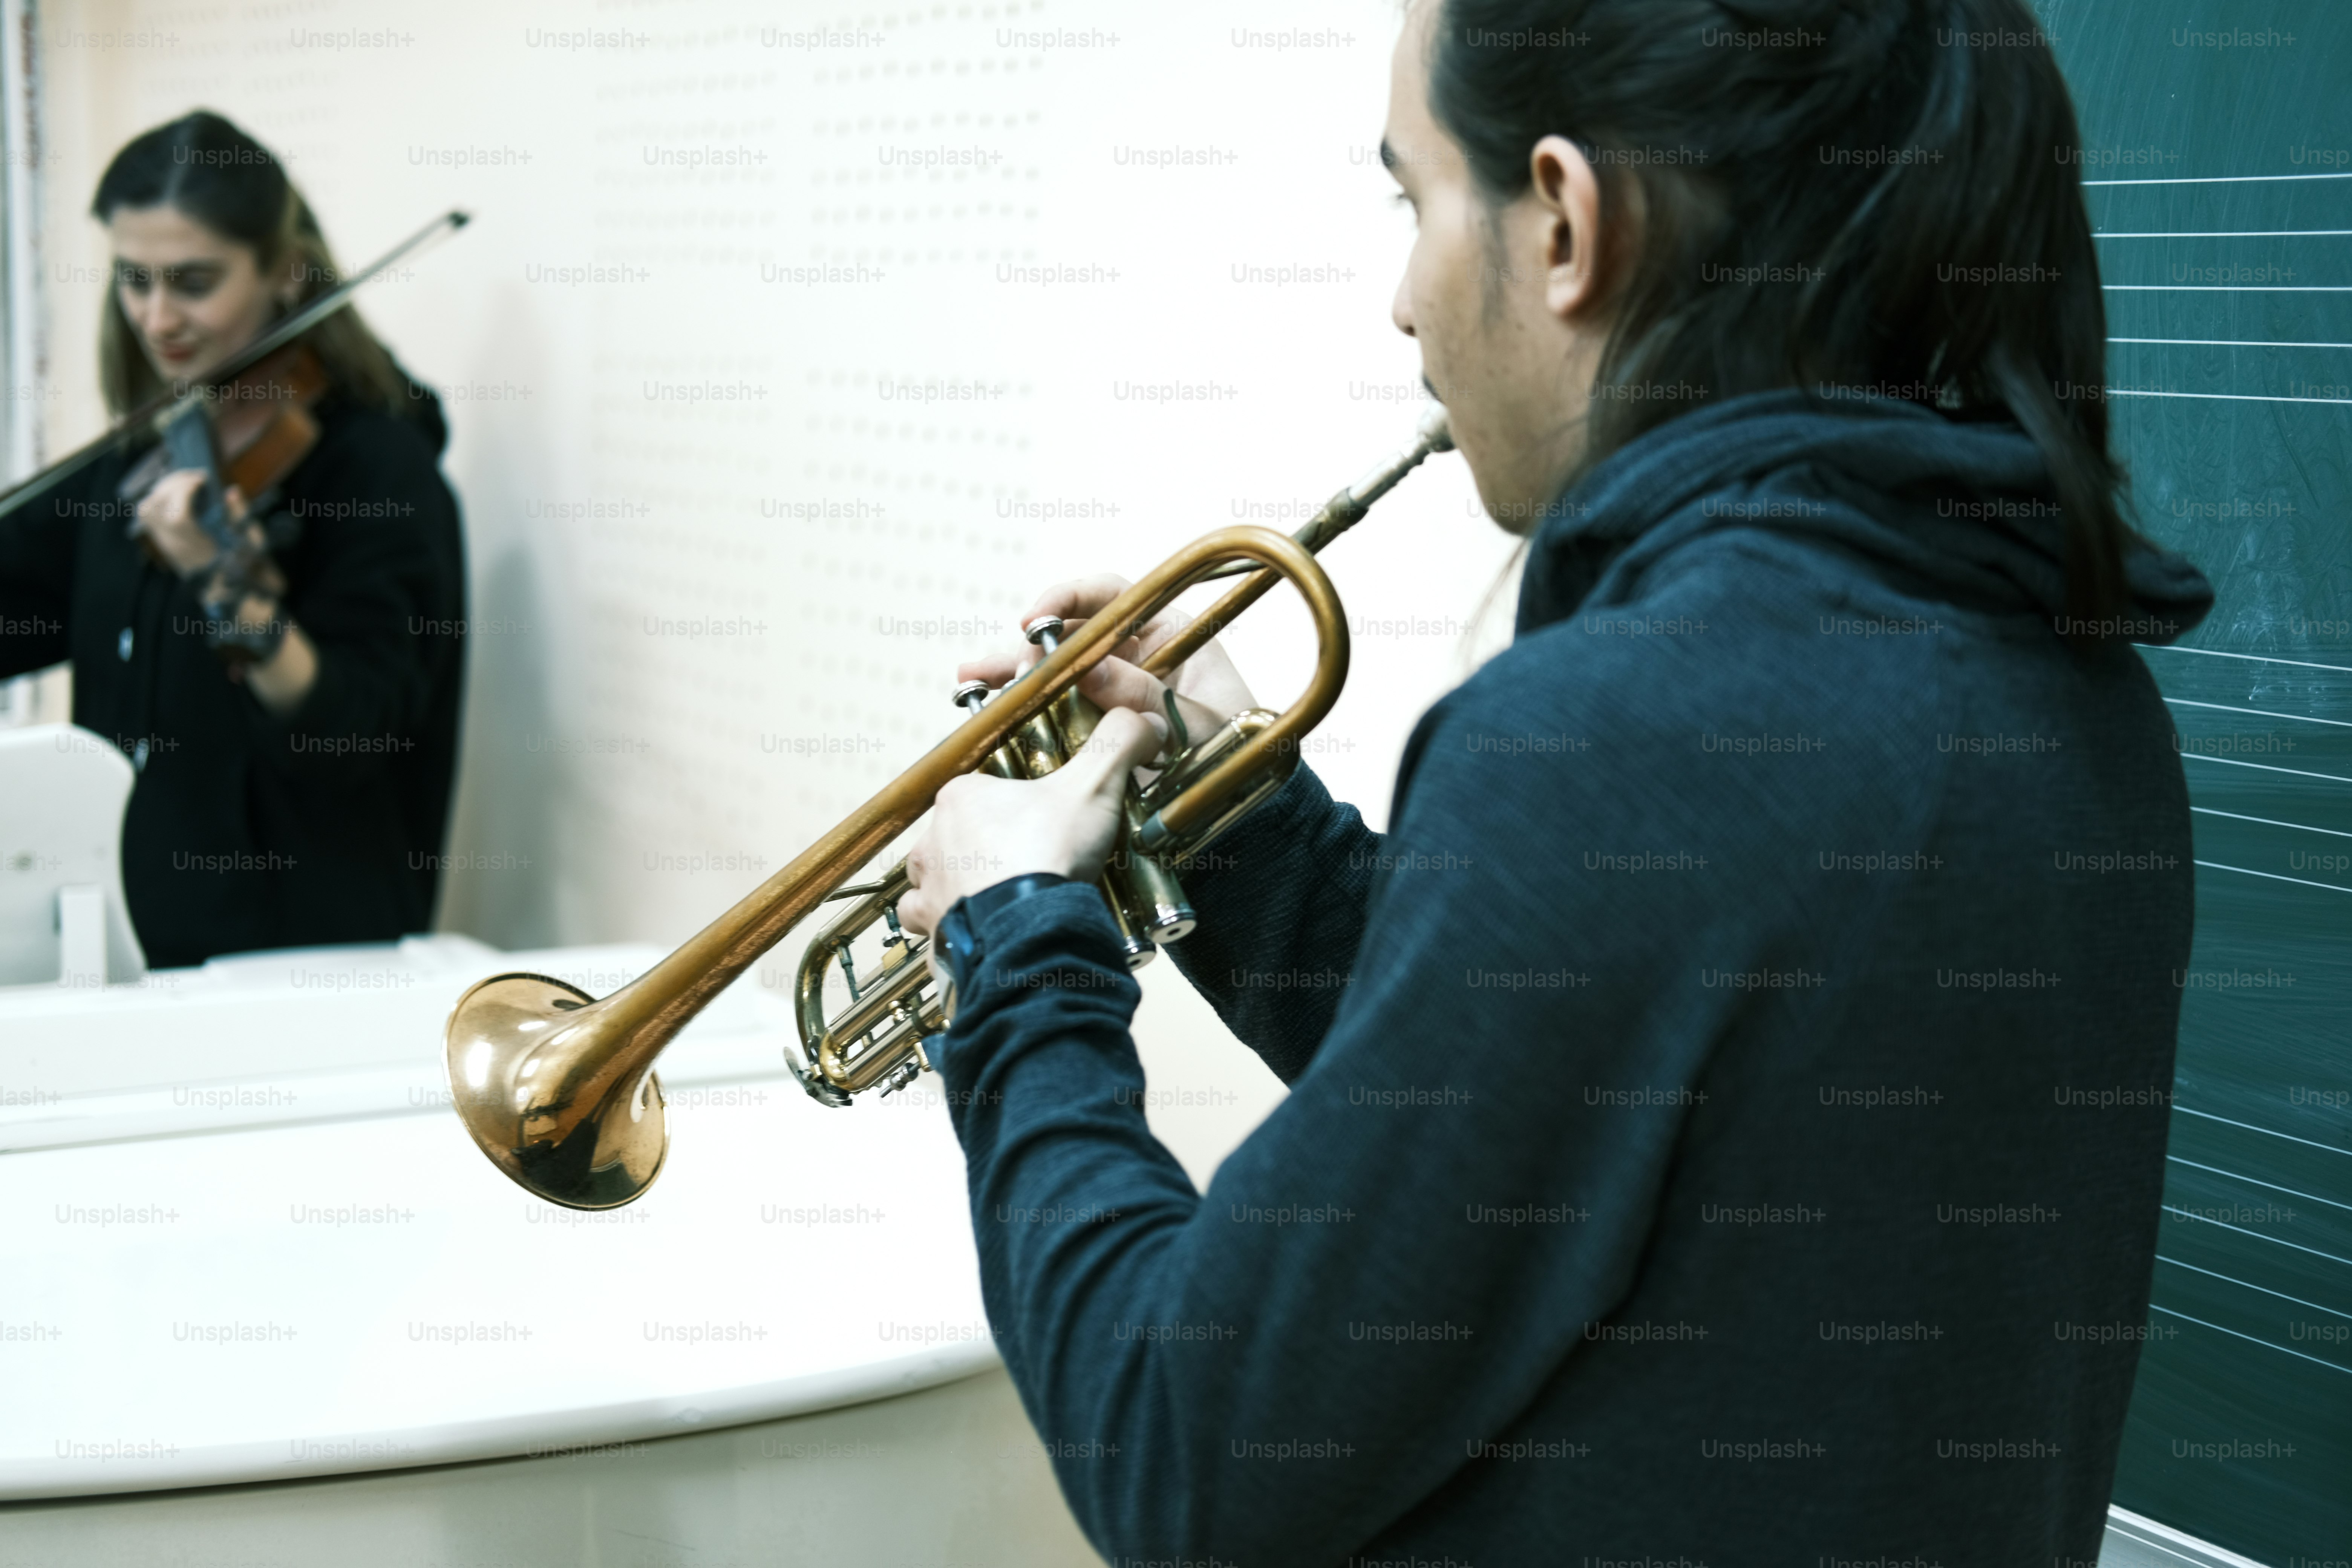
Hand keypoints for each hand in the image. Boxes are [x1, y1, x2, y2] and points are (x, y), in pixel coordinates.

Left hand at [132, 470, 248, 576]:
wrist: (229, 586)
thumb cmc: (242, 563)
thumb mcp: (250, 540)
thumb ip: (239, 514)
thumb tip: (230, 491)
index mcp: (197, 548)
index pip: (177, 516)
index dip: (185, 492)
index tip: (203, 480)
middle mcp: (175, 546)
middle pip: (155, 509)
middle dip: (172, 484)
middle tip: (193, 477)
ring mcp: (165, 543)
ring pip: (145, 510)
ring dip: (162, 489)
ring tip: (183, 482)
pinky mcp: (164, 540)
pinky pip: (148, 515)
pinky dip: (158, 498)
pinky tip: (177, 494)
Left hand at [896, 705, 1167, 941]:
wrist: (1029, 927)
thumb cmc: (1048, 853)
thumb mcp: (1093, 786)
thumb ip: (1116, 744)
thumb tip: (1141, 720)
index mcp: (961, 796)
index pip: (982, 789)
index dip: (1015, 803)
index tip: (1043, 819)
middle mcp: (934, 838)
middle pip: (961, 833)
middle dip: (990, 844)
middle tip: (1031, 860)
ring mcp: (929, 886)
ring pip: (941, 877)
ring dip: (966, 883)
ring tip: (1005, 894)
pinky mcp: (933, 928)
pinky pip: (935, 924)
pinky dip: (955, 925)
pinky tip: (984, 926)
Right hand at [955, 575, 1260, 746]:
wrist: (1251, 816)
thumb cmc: (1237, 760)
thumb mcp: (1197, 725)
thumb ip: (1143, 697)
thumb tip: (1086, 668)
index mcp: (1171, 636)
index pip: (1113, 596)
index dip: (1070, 598)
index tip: (1035, 618)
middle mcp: (1137, 657)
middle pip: (1071, 635)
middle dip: (1029, 646)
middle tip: (1000, 666)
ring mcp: (1113, 693)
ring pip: (1055, 672)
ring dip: (1013, 674)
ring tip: (971, 680)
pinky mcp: (1096, 728)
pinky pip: (1055, 710)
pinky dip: (1023, 708)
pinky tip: (986, 708)